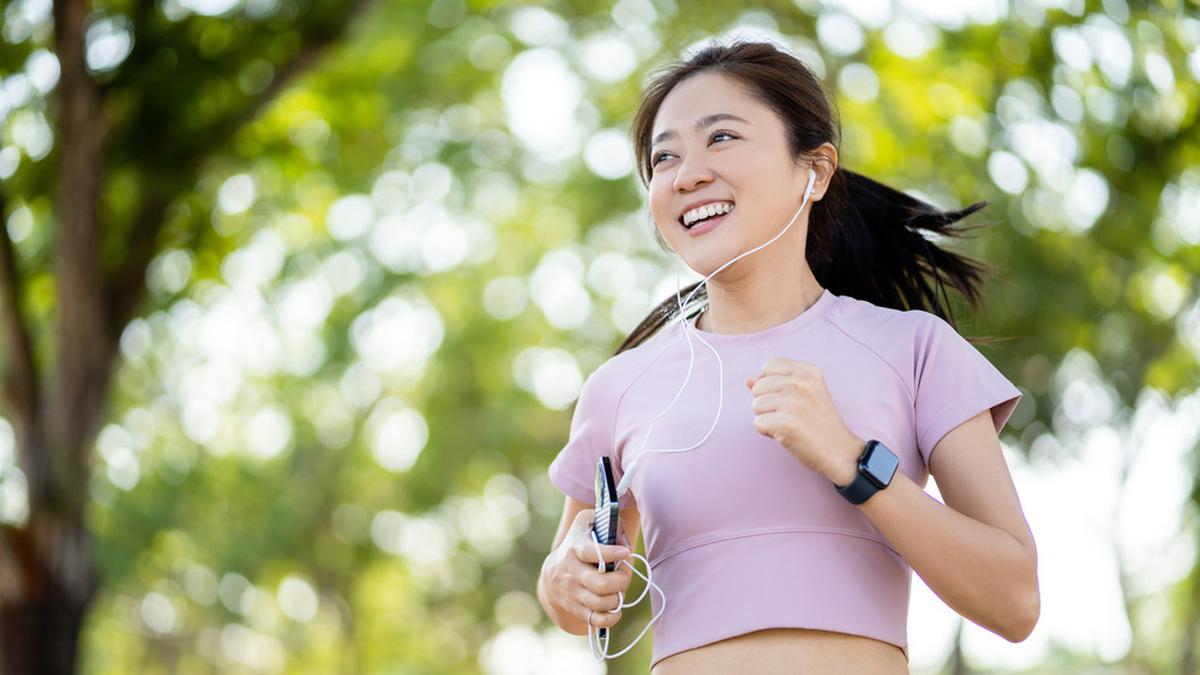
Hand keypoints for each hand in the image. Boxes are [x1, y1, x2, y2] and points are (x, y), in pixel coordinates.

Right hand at [541, 509, 632, 631]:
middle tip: (623, 575)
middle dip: (620, 581)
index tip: (625, 552)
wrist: (553, 572)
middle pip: (600, 584)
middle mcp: (572, 572)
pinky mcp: (576, 609)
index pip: (591, 552)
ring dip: (617, 598)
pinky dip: (611, 617)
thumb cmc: (580, 542)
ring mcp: (573, 593)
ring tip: (618, 589)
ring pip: (600, 603)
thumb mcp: (588, 523)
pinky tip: (616, 608)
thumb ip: (611, 525)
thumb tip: (626, 546)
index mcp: (575, 548)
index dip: (610, 553)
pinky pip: (596, 620)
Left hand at [746, 358, 862, 483]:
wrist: (839, 451)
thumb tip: (748, 380)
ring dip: (768, 418)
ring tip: (791, 424)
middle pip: (758, 386)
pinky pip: (757, 424)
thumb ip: (776, 383)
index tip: (790, 398)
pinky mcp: (783, 423)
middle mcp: (799, 382)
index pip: (768, 367)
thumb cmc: (819, 422)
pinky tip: (787, 434)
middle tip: (793, 415)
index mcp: (807, 371)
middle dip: (769, 403)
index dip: (772, 385)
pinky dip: (768, 432)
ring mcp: (791, 402)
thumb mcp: (805, 394)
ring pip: (756, 405)